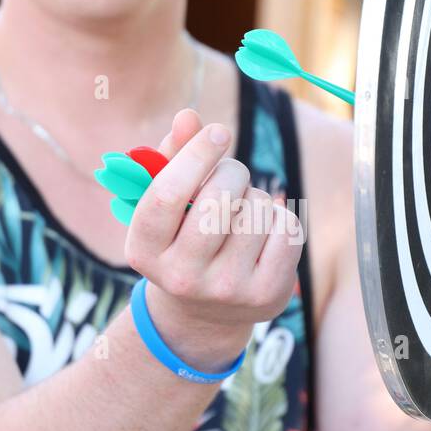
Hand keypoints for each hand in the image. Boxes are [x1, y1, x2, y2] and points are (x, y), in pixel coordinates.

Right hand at [123, 107, 303, 368]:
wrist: (206, 314)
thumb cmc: (183, 238)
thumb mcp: (167, 204)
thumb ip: (173, 156)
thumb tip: (188, 117)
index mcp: (144, 251)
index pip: (166, 194)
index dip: (196, 154)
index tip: (218, 131)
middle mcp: (182, 277)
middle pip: (218, 198)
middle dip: (232, 171)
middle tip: (231, 177)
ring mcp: (226, 290)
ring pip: (257, 209)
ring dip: (255, 197)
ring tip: (241, 214)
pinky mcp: (266, 294)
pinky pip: (286, 228)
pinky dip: (280, 218)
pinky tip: (263, 235)